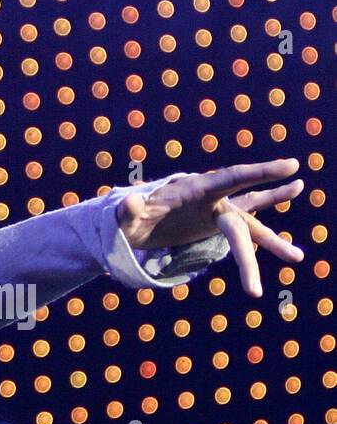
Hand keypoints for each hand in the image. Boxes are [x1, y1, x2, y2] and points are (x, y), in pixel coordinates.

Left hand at [117, 158, 303, 298]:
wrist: (129, 225)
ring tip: (299, 258)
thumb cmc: (126, 217)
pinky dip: (264, 240)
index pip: (231, 177)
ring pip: (250, 227)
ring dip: (273, 243)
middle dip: (267, 241)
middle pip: (242, 221)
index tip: (291, 165)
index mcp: (193, 188)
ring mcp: (215, 211)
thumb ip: (128, 208)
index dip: (260, 172)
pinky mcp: (215, 225)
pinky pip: (244, 232)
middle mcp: (210, 198)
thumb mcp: (125, 215)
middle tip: (296, 256)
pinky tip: (288, 248)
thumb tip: (131, 201)